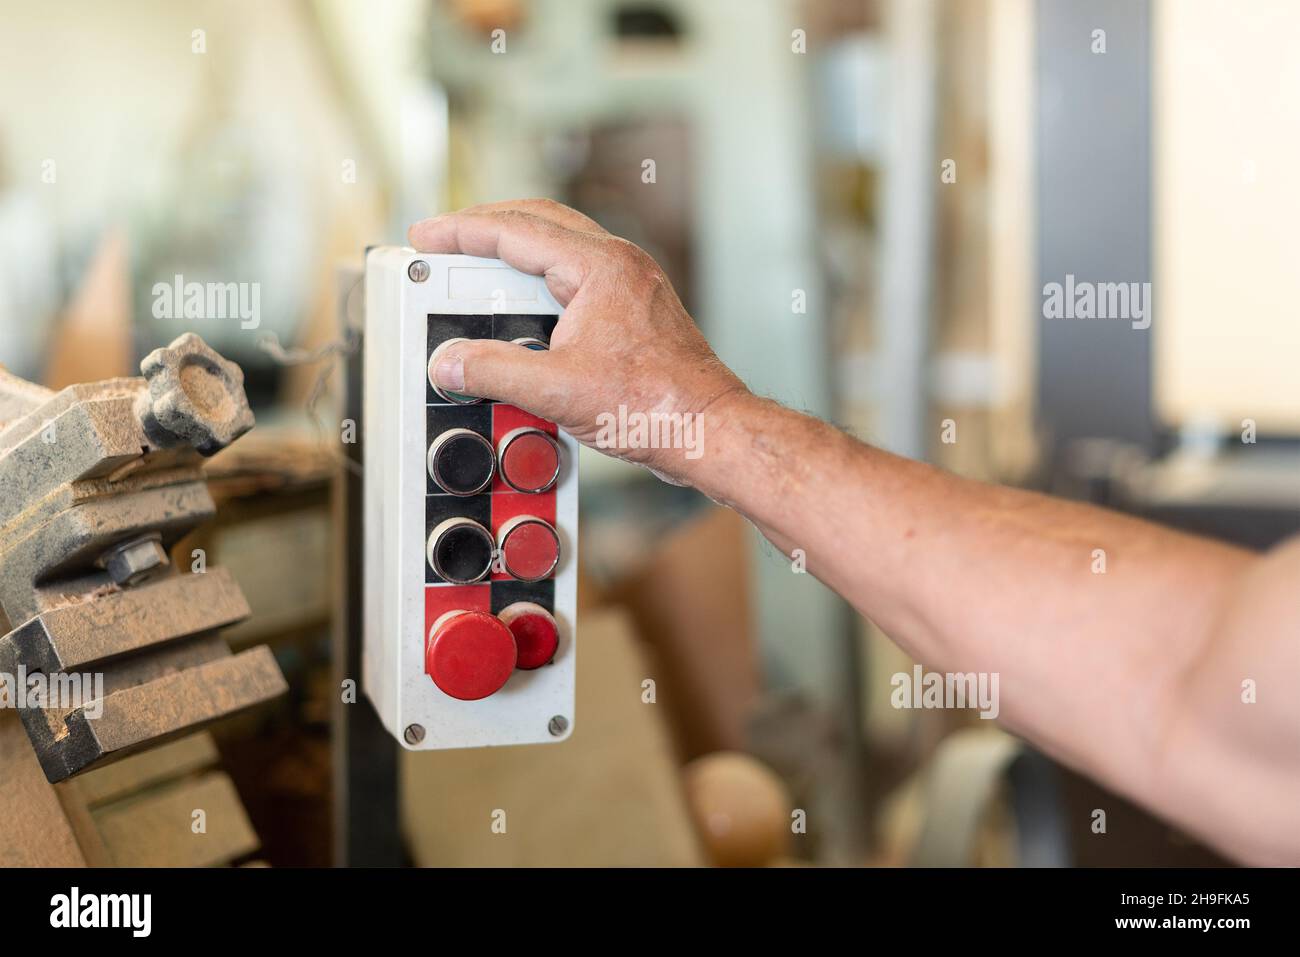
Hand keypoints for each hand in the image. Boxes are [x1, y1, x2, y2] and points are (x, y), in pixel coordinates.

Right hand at [409, 199, 749, 484]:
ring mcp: (632, 285)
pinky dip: (542, 280)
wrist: (708, 430)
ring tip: (477, 269)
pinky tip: (525, 307)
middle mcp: (621, 265)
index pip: (516, 230)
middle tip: (446, 241)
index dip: (462, 231)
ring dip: (516, 253)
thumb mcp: (558, 390)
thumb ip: (494, 371)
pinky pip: (578, 276)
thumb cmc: (657, 406)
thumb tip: (451, 362)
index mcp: (601, 267)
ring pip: (561, 247)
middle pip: (540, 222)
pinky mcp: (637, 311)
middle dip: (486, 228)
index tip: (427, 236)